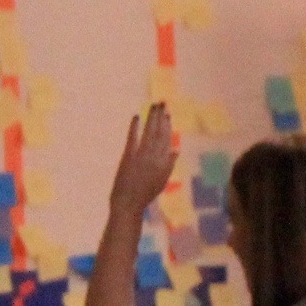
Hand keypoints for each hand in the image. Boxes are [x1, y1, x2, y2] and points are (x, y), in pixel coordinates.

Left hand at [106, 102, 176, 222]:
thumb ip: (169, 165)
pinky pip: (133, 138)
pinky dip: (135, 127)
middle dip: (160, 117)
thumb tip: (176, 150)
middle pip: (159, 133)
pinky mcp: (129, 155)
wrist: (129, 202)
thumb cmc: (146, 193)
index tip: (168, 114)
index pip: (167, 140)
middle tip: (161, 103)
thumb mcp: (163, 181)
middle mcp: (155, 156)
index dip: (168, 126)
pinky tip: (136, 117)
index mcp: (164, 162)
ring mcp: (142, 155)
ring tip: (153, 106)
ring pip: (149, 133)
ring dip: (151, 118)